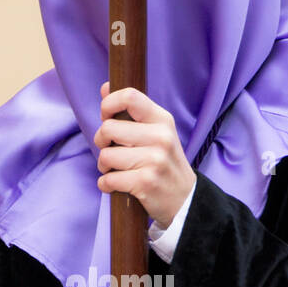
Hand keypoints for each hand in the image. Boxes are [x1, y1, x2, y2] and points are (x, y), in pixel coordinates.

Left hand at [95, 84, 196, 229]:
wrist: (185, 199)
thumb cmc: (164, 163)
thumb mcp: (156, 132)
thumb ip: (131, 111)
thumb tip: (105, 87)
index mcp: (162, 120)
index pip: (129, 97)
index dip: (109, 105)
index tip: (106, 117)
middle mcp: (161, 137)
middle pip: (108, 128)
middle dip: (101, 142)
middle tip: (111, 151)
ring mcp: (154, 160)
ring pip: (106, 156)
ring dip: (103, 167)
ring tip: (115, 171)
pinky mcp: (146, 182)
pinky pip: (108, 180)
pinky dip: (105, 185)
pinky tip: (115, 185)